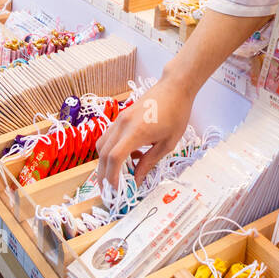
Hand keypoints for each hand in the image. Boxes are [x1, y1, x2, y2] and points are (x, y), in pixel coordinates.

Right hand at [94, 74, 193, 188]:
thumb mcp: (167, 143)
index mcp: (135, 132)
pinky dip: (111, 150)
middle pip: (103, 154)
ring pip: (102, 145)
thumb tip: (138, 178)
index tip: (117, 190)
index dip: (112, 176)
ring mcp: (120, 119)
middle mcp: (122, 124)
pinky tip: (128, 156)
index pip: (114, 158)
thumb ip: (149, 161)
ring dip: (104, 162)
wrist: (175, 87)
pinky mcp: (121, 116)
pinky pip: (109, 136)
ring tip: (115, 176)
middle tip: (109, 189)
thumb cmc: (176, 113)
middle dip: (103, 174)